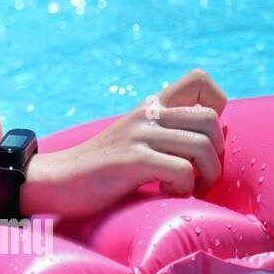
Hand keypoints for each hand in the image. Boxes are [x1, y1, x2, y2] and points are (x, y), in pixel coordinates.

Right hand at [24, 68, 227, 217]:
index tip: (202, 138)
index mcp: (149, 106)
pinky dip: (183, 189)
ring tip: (183, 189)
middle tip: (197, 175)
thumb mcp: (131, 139)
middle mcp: (146, 114)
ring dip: (205, 177)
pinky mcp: (133, 160)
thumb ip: (162, 133)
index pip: (199, 80)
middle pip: (211, 120)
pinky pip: (184, 171)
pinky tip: (164, 193)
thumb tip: (206, 144)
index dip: (216, 107)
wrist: (56, 181)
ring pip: (204, 147)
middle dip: (216, 155)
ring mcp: (139, 135)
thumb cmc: (99, 170)